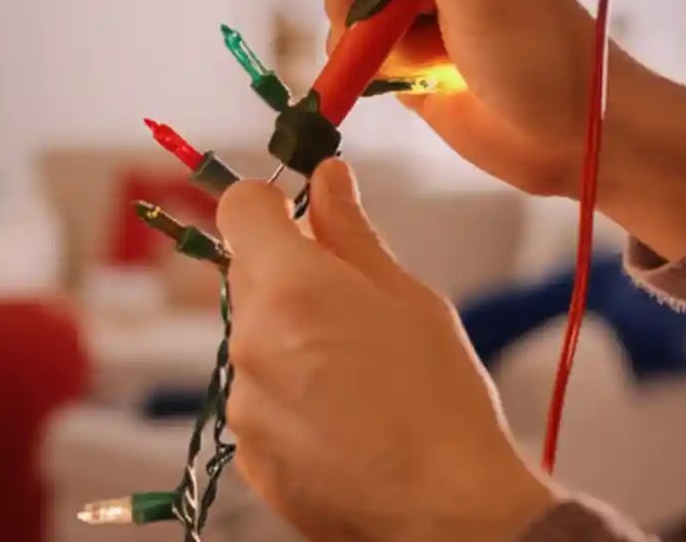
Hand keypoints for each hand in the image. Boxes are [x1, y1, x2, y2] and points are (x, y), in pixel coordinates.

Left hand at [218, 160, 555, 540]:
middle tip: (349, 305)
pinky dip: (287, 396)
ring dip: (288, 340)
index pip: (239, 208)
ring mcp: (243, 400)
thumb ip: (352, 230)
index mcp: (290, 288)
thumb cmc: (442, 401)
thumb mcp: (408, 297)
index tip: (297, 214)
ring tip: (355, 375)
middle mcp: (250, 340)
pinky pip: (257, 398)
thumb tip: (326, 177)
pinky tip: (342, 418)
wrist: (447, 514)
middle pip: (246, 275)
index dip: (268, 203)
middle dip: (287, 276)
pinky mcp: (247, 450)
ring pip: (253, 340)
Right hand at [325, 0, 638, 197]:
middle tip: (385, 30)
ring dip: (364, 41)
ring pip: (350, 15)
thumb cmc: (537, 55)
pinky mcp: (407, 68)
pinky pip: (360, 58)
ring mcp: (417, 23)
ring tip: (411, 66)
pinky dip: (365, 71)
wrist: (567, 138)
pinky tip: (399, 83)